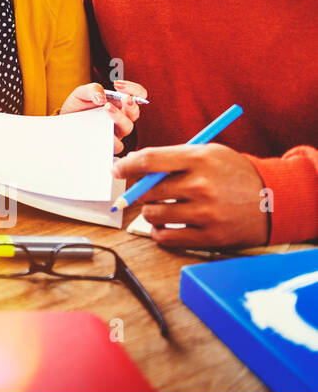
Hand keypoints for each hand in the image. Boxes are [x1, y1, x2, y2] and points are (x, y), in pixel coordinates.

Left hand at [60, 80, 146, 153]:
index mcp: (120, 102)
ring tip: (106, 107)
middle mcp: (121, 116)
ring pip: (127, 127)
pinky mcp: (109, 143)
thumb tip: (101, 97)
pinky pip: (117, 145)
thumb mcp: (81, 93)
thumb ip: (92, 89)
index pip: (138, 95)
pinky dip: (112, 138)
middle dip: (131, 104)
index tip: (118, 85)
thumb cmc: (77, 106)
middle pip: (135, 113)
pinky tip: (100, 130)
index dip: (134, 89)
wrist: (64, 121)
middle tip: (123, 97)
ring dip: (119, 117)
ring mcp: (116, 131)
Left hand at [112, 143, 269, 248]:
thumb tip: (133, 169)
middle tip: (146, 192)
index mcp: (199, 159)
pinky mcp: (210, 237)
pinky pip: (166, 238)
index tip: (117, 170)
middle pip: (146, 191)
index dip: (126, 166)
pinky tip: (166, 226)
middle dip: (140, 191)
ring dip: (150, 212)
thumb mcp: (209, 153)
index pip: (149, 160)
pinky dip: (159, 233)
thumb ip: (173, 159)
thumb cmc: (234, 174)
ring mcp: (205, 214)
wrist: (275, 199)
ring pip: (152, 215)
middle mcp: (201, 186)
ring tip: (161, 208)